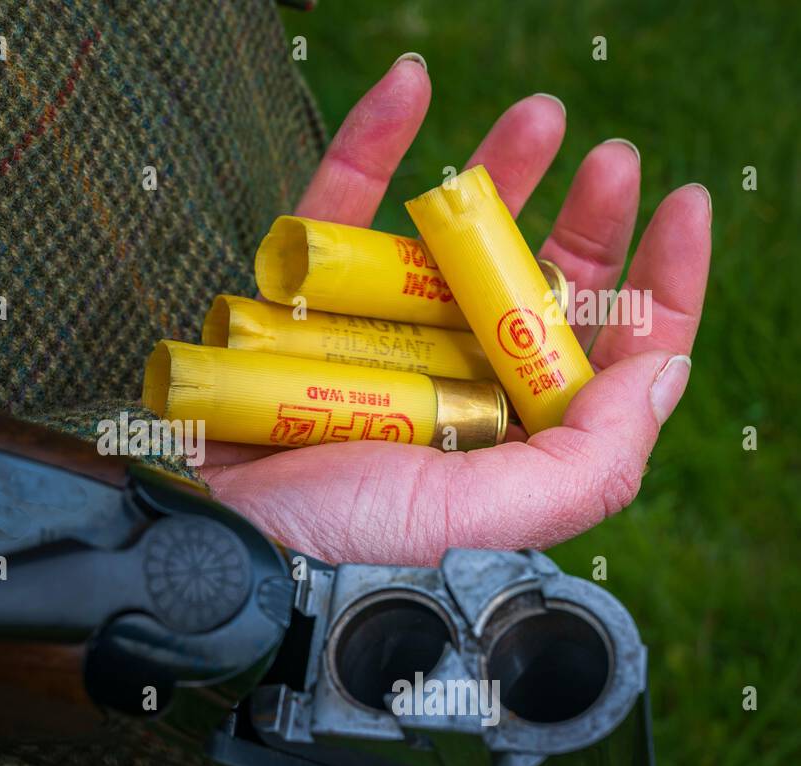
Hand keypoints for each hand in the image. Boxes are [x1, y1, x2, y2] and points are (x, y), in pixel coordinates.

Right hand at [200, 56, 710, 566]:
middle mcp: (451, 383)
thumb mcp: (485, 519)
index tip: (680, 209)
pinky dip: (372, 145)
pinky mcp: (299, 302)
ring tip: (538, 116)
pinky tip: (408, 89)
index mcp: (511, 437)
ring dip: (495, 172)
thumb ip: (591, 462)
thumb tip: (666, 369)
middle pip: (535, 288)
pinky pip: (339, 211)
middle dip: (584, 220)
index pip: (604, 357)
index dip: (657, 286)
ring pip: (448, 243)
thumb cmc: (346, 544)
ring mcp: (375, 337)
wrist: (216, 540)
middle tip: (612, 163)